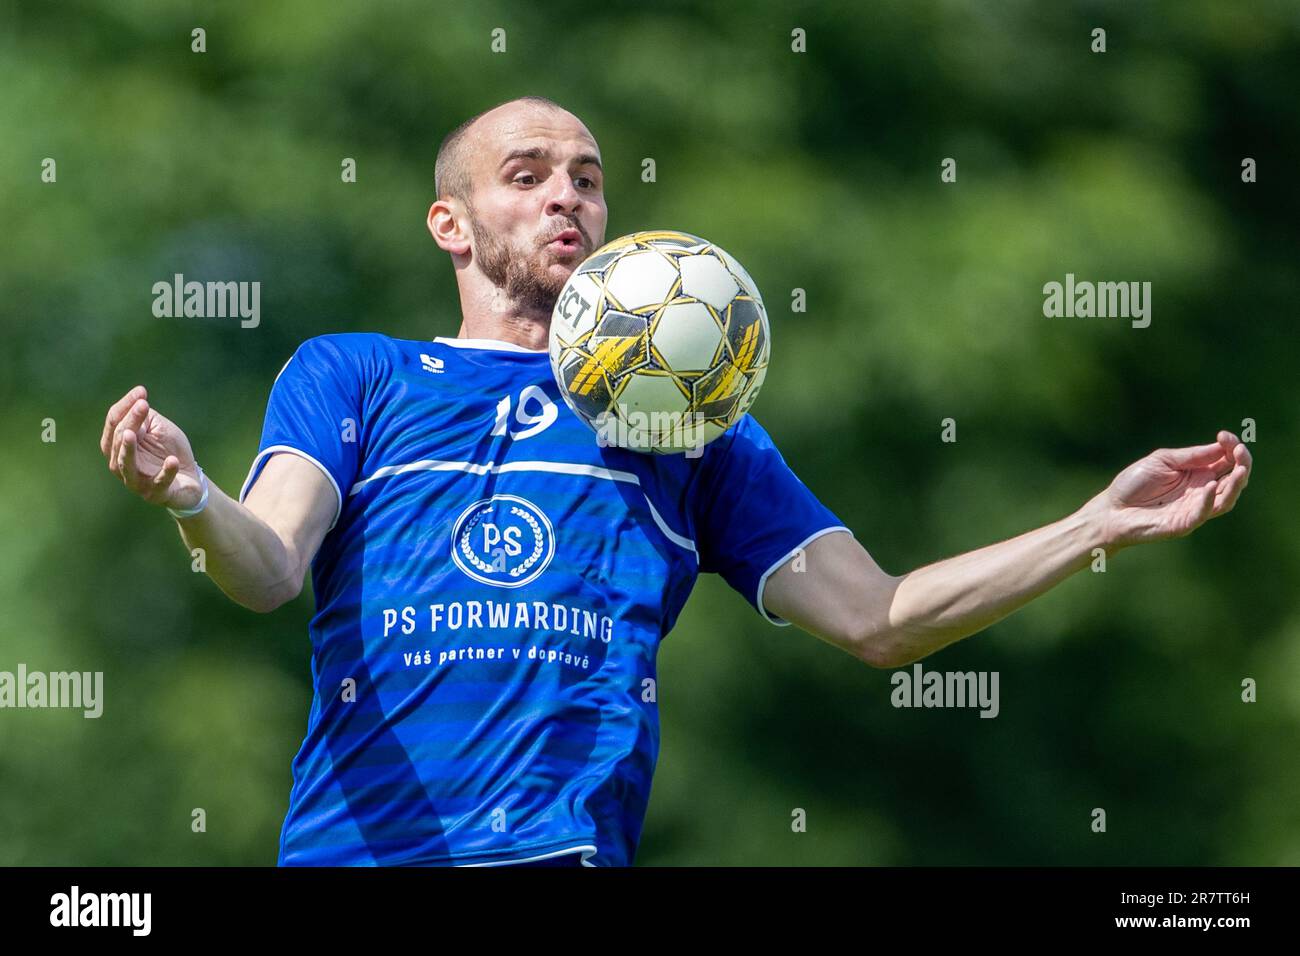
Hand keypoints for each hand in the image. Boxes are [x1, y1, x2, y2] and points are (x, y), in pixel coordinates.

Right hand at [101, 385, 203, 510]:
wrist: (191, 480)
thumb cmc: (169, 451)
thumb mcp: (157, 429)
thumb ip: (145, 416)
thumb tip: (138, 398)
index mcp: (117, 446)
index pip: (113, 423)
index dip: (125, 407)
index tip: (141, 391)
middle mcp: (120, 464)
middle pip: (119, 439)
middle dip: (130, 421)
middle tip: (143, 404)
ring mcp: (136, 481)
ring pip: (125, 464)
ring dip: (128, 449)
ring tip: (132, 433)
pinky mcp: (155, 494)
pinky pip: (158, 483)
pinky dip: (165, 472)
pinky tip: (172, 461)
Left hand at [1091, 430, 1251, 549]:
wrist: (1111, 509)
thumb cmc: (1134, 483)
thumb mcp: (1162, 460)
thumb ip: (1191, 456)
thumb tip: (1221, 446)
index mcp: (1198, 472)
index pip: (1226, 459)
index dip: (1231, 447)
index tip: (1224, 435)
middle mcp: (1202, 490)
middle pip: (1234, 479)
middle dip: (1242, 464)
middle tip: (1240, 451)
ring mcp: (1195, 508)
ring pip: (1226, 499)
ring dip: (1236, 484)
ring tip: (1239, 469)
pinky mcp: (1184, 523)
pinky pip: (1203, 513)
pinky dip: (1208, 500)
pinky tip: (1208, 486)